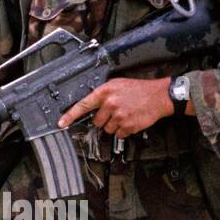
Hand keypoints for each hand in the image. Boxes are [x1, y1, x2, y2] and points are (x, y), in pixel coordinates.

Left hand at [57, 76, 193, 135]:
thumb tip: (92, 106)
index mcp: (105, 91)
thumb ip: (104, 94)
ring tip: (126, 114)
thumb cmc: (139, 89)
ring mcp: (119, 116)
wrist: (159, 96)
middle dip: (104, 119)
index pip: (83, 105)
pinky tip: (131, 120)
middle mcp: (110, 104)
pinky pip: (118, 134)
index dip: (70, 115)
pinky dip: (124, 131)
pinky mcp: (127, 126)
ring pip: (107, 129)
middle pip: (97, 122)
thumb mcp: (118, 85)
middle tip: (116, 112)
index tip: (60, 123)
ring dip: (115, 125)